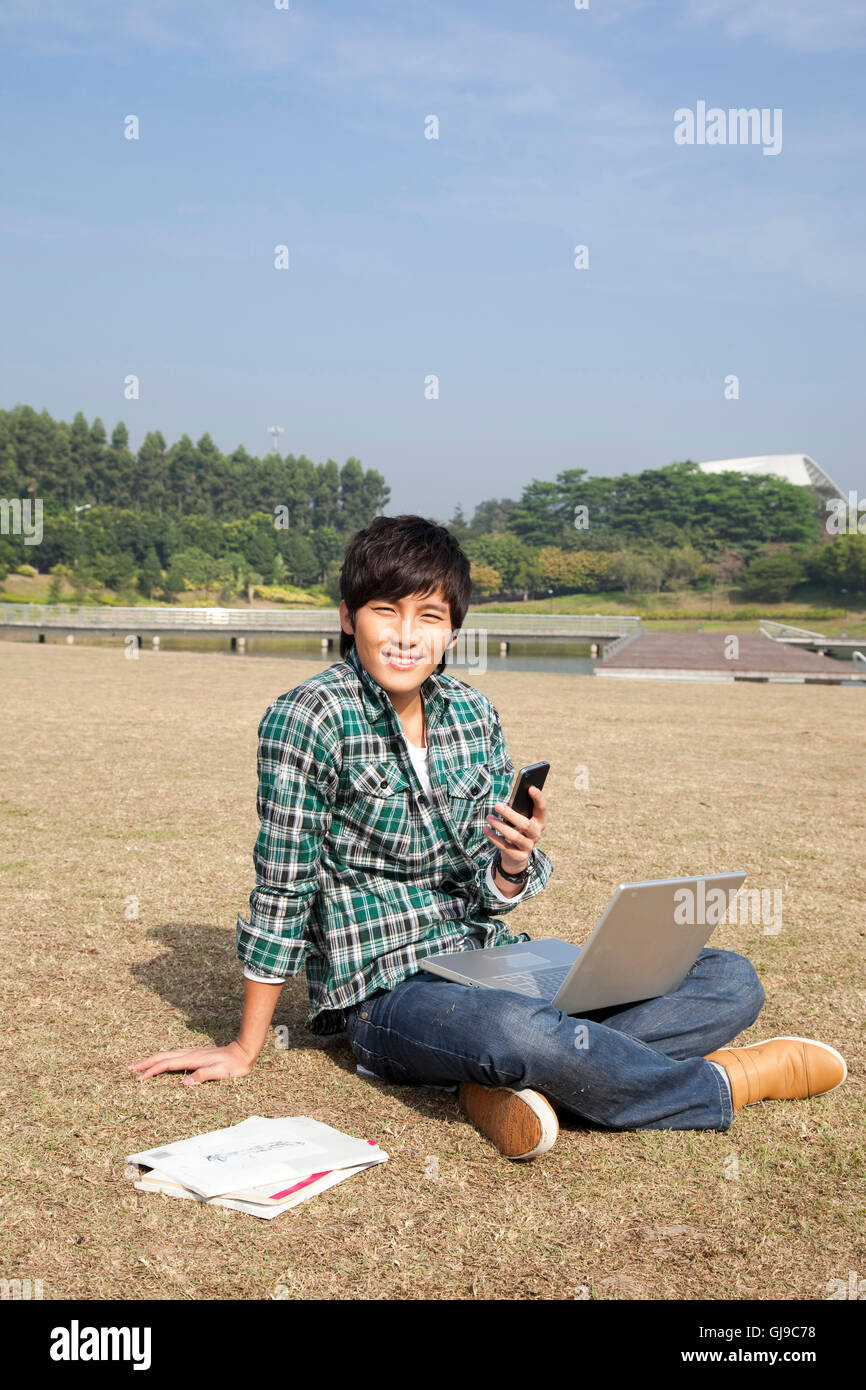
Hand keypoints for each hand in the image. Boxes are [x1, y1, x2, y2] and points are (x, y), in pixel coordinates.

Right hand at [128, 1039, 254, 1085]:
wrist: (243, 1052)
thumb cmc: (233, 1065)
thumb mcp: (220, 1072)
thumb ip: (203, 1076)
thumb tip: (186, 1083)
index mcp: (192, 1059)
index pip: (167, 1064)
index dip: (152, 1070)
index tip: (139, 1077)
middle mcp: (190, 1054)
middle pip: (163, 1056)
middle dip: (146, 1062)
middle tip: (130, 1067)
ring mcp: (192, 1053)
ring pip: (167, 1055)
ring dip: (153, 1059)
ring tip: (141, 1065)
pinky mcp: (196, 1054)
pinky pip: (174, 1056)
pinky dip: (163, 1059)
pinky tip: (162, 1062)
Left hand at [483, 783, 546, 873]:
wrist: (517, 856)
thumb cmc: (517, 830)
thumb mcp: (520, 819)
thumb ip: (517, 810)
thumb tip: (505, 803)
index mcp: (540, 821)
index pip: (542, 808)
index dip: (538, 798)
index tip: (530, 788)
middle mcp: (536, 834)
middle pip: (526, 824)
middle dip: (511, 814)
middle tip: (497, 806)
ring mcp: (528, 846)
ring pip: (514, 836)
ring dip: (500, 826)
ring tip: (488, 818)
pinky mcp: (518, 856)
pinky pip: (504, 846)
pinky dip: (494, 837)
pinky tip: (485, 829)